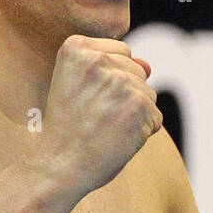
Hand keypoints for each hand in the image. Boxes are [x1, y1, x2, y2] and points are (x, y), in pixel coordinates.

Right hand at [31, 34, 160, 194]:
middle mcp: (98, 59)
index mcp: (76, 47)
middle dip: (123, 96)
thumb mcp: (76, 86)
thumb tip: (148, 65)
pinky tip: (116, 139)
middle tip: (93, 116)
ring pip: (148, 94)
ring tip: (104, 128)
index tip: (86, 98)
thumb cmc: (67, 128)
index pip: (121, 52)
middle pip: (137, 71)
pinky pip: (154, 117)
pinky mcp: (138, 105)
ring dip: (134, 114)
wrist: (57, 165)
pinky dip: (142, 132)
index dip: (108, 80)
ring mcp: (119, 81)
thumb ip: (112, 66)